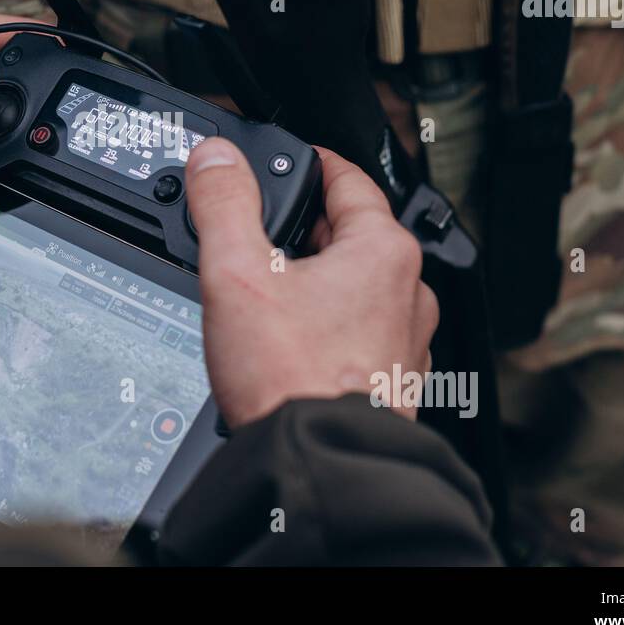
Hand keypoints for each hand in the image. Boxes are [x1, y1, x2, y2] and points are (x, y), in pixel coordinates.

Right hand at [185, 139, 436, 427]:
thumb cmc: (293, 379)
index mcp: (383, 252)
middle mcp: (408, 291)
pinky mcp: (394, 379)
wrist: (319, 465)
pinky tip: (291, 342)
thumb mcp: (238, 275)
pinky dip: (327, 324)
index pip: (347, 179)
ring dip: (314, 279)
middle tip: (256, 233)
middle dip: (302, 227)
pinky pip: (359, 331)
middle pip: (350, 232)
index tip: (283, 163)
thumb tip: (215, 159)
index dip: (306, 164)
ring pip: (355, 285)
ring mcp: (406, 339)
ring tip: (266, 291)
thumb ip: (224, 206)